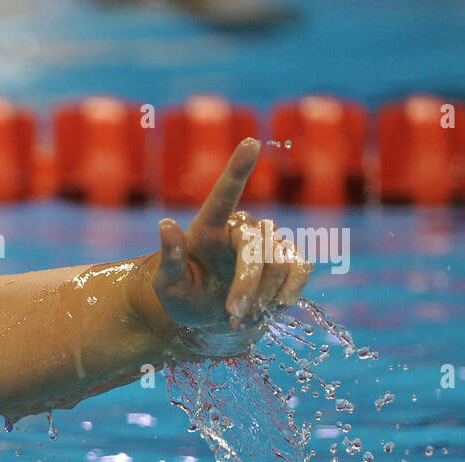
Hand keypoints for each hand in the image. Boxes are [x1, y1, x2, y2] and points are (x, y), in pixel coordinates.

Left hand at [138, 138, 313, 357]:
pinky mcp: (286, 261)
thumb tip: (165, 224)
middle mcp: (240, 228)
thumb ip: (168, 258)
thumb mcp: (167, 284)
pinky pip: (300, 268)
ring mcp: (267, 243)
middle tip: (234, 314)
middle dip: (248, 284)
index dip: (238, 168)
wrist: (206, 316)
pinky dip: (289, 292)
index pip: (225, 193)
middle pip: (257, 246)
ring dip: (263, 296)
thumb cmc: (182, 296)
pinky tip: (274, 308)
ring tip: (241, 317)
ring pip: (280, 262)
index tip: (251, 142)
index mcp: (209, 226)